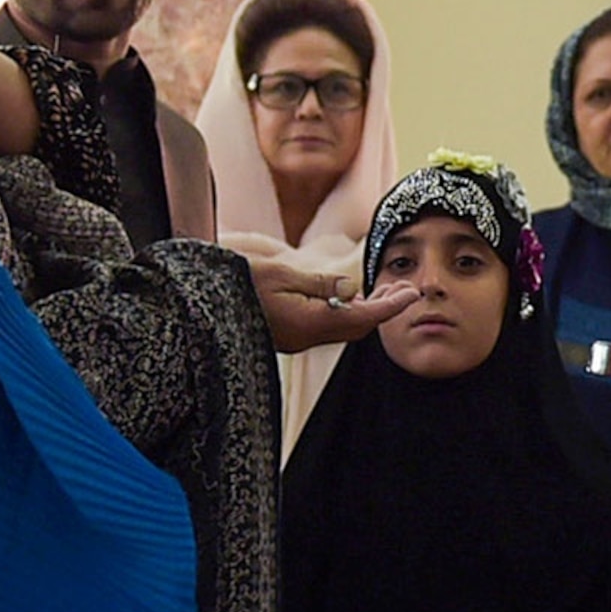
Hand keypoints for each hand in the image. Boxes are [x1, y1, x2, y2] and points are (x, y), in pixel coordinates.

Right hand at [249, 258, 417, 354]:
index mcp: (309, 322)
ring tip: (381, 291)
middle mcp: (306, 336)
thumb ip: (318, 282)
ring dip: (364, 311)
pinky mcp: (287, 334)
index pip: (363, 318)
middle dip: (383, 310)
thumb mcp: (279, 274)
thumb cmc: (234, 284)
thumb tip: (350, 287)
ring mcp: (296, 337)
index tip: (412, 294)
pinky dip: (343, 312)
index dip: (390, 307)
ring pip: (341, 328)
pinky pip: (325, 326)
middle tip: (403, 289)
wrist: (199, 308)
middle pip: (357, 328)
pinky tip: (346, 297)